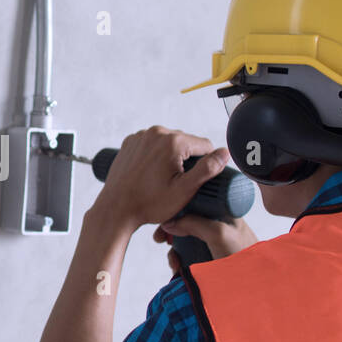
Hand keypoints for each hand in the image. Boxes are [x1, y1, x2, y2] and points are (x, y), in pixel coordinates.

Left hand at [92, 128, 230, 229]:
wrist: (116, 208)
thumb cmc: (148, 203)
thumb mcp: (185, 190)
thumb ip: (207, 169)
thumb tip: (224, 153)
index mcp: (173, 141)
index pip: (204, 145)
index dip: (205, 163)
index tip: (195, 179)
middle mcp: (156, 133)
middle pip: (186, 142)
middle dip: (186, 160)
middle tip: (176, 183)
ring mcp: (141, 136)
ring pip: (168, 143)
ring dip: (171, 157)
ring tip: (161, 179)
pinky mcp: (130, 143)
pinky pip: (151, 145)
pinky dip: (154, 155)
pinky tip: (150, 173)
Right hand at [155, 213, 258, 274]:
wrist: (252, 284)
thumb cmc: (243, 256)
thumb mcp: (219, 234)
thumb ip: (195, 224)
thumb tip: (170, 222)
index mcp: (222, 211)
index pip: (194, 200)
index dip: (177, 207)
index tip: (165, 217)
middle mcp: (216, 223)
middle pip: (185, 218)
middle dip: (170, 229)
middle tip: (160, 238)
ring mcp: (211, 240)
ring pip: (183, 237)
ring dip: (173, 249)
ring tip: (174, 261)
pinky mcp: (207, 256)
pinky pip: (187, 253)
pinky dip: (178, 259)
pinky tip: (178, 267)